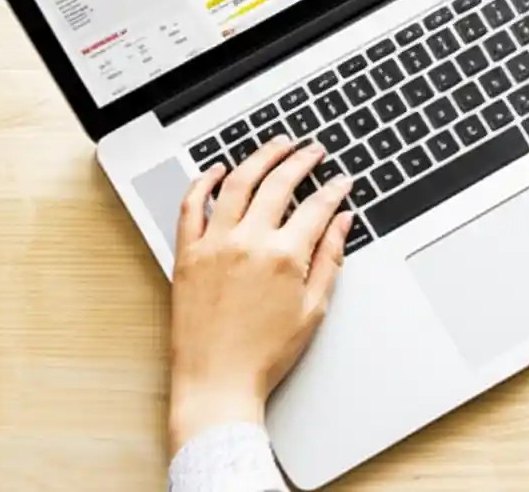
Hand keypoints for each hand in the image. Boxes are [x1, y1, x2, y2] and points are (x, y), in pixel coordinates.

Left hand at [167, 137, 353, 454]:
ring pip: (236, 183)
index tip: (341, 181)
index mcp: (284, 257)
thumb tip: (341, 224)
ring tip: (275, 146)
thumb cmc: (264, 354)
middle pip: (278, 184)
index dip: (334, 189)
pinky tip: (216, 170)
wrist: (217, 381)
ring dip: (259, 158)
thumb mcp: (312, 308)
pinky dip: (202, 182)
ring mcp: (214, 244)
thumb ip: (329, 259)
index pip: (316, 207)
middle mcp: (248, 242)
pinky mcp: (187, 254)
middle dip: (300, 160)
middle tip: (312, 150)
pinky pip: (191, 206)